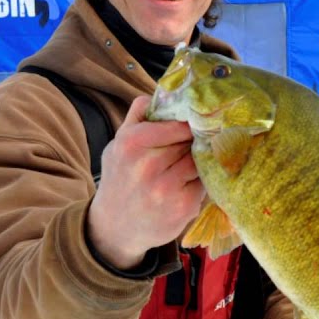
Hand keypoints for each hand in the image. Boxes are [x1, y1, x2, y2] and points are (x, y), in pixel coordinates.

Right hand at [87, 95, 204, 269]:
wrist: (115, 227)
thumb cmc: (120, 178)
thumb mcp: (118, 143)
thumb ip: (139, 116)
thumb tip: (165, 92)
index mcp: (132, 143)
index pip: (178, 124)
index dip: (189, 125)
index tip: (195, 125)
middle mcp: (148, 165)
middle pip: (191, 141)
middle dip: (194, 143)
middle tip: (193, 145)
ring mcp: (167, 188)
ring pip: (199, 160)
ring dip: (197, 162)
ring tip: (184, 167)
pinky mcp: (184, 207)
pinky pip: (203, 183)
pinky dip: (198, 182)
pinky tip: (185, 186)